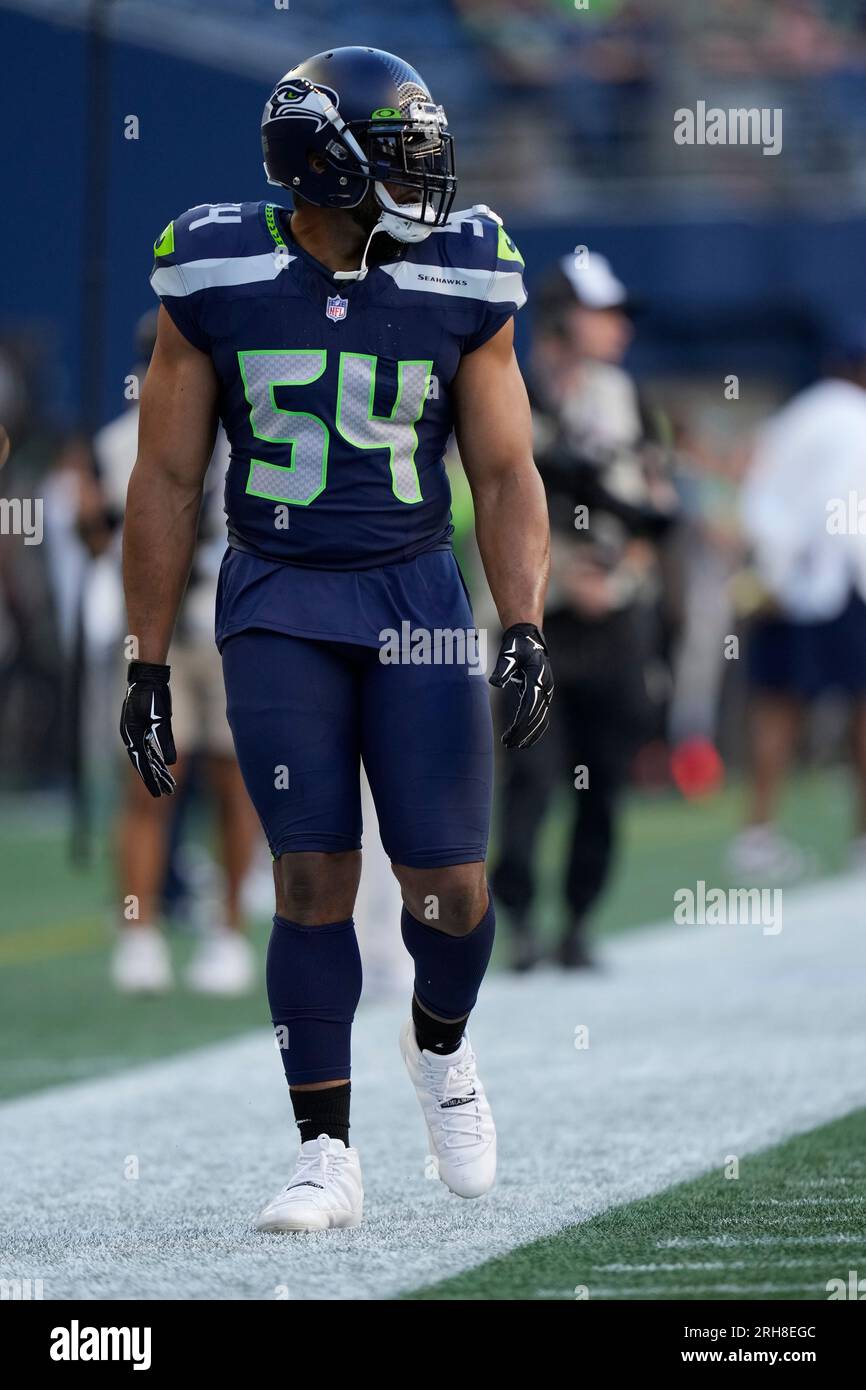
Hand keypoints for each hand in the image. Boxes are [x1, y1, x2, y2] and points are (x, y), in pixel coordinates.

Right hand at [120, 660, 176, 796]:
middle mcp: (131, 736)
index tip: (158, 793)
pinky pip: (148, 747)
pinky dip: (156, 758)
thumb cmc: (153, 696)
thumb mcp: (161, 719)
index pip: (141, 763)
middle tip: (165, 793)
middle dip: (154, 778)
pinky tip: (163, 767)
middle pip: (143, 762)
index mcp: (132, 735)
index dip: (150, 779)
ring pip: (147, 756)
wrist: (147, 677)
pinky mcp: (142, 727)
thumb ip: (165, 741)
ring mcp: (135, 731)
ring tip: (169, 784)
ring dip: (157, 770)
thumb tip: (170, 763)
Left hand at [489, 623, 552, 748]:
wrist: (529, 640)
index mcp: (537, 678)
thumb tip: (495, 683)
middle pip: (536, 716)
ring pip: (542, 719)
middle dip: (523, 732)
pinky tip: (524, 740)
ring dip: (529, 734)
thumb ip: (503, 669)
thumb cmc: (516, 647)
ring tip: (515, 745)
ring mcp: (546, 692)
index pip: (531, 706)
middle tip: (508, 744)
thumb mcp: (508, 654)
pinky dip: (535, 730)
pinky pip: (541, 716)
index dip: (521, 722)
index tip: (510, 734)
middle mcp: (545, 687)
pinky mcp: (542, 695)